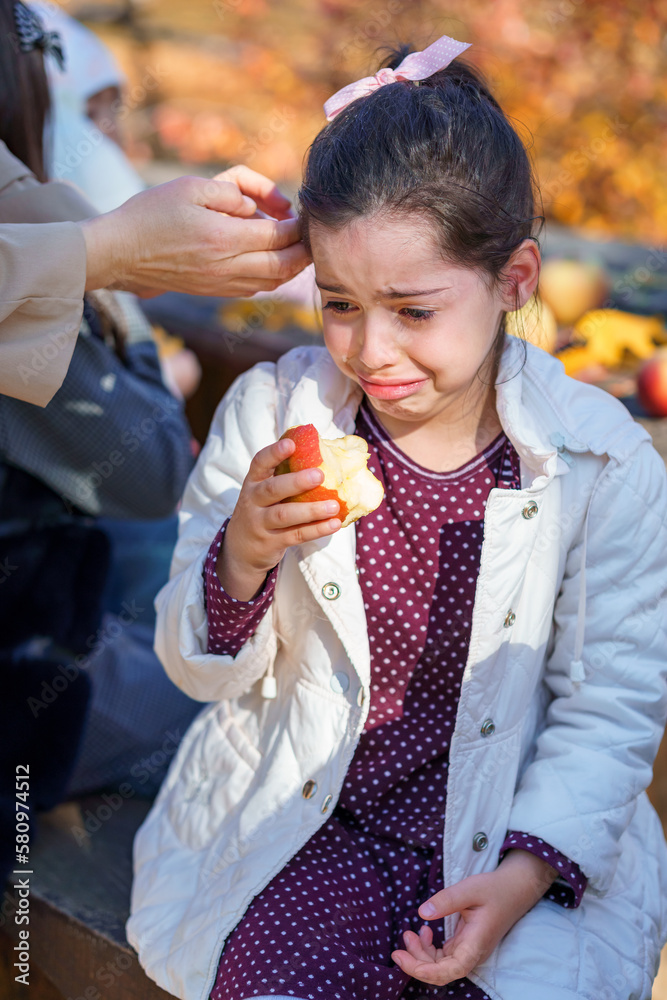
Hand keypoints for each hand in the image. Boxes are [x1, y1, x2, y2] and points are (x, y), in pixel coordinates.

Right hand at [80, 170, 309, 295]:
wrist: (121, 252)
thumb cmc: (152, 213)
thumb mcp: (191, 187)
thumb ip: (231, 193)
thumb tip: (257, 208)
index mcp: (223, 237)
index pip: (278, 235)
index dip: (297, 225)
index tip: (300, 213)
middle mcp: (226, 266)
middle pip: (284, 265)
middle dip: (304, 251)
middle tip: (310, 235)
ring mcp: (221, 284)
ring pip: (273, 282)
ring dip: (291, 267)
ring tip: (297, 248)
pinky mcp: (214, 292)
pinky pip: (255, 289)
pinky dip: (271, 277)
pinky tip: (271, 262)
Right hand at [217, 437, 340, 599]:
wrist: (241, 549)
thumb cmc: (262, 511)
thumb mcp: (262, 492)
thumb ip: (282, 477)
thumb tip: (322, 456)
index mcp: (253, 482)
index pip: (259, 463)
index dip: (274, 453)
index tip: (291, 444)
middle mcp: (253, 501)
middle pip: (272, 490)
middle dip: (296, 482)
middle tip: (319, 475)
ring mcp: (260, 523)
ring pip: (285, 515)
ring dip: (311, 510)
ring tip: (334, 506)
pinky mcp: (271, 542)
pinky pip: (296, 535)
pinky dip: (316, 530)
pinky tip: (333, 524)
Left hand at [391, 850, 556, 986]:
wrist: (514, 889)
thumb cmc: (495, 889)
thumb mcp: (469, 889)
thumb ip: (446, 900)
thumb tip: (422, 913)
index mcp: (475, 944)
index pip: (450, 971)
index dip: (426, 971)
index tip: (405, 960)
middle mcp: (471, 953)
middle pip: (440, 972)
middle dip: (416, 963)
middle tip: (397, 949)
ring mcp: (467, 951)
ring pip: (439, 966)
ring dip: (420, 955)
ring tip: (408, 934)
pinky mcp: (464, 945)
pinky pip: (442, 956)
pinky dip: (428, 948)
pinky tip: (424, 931)